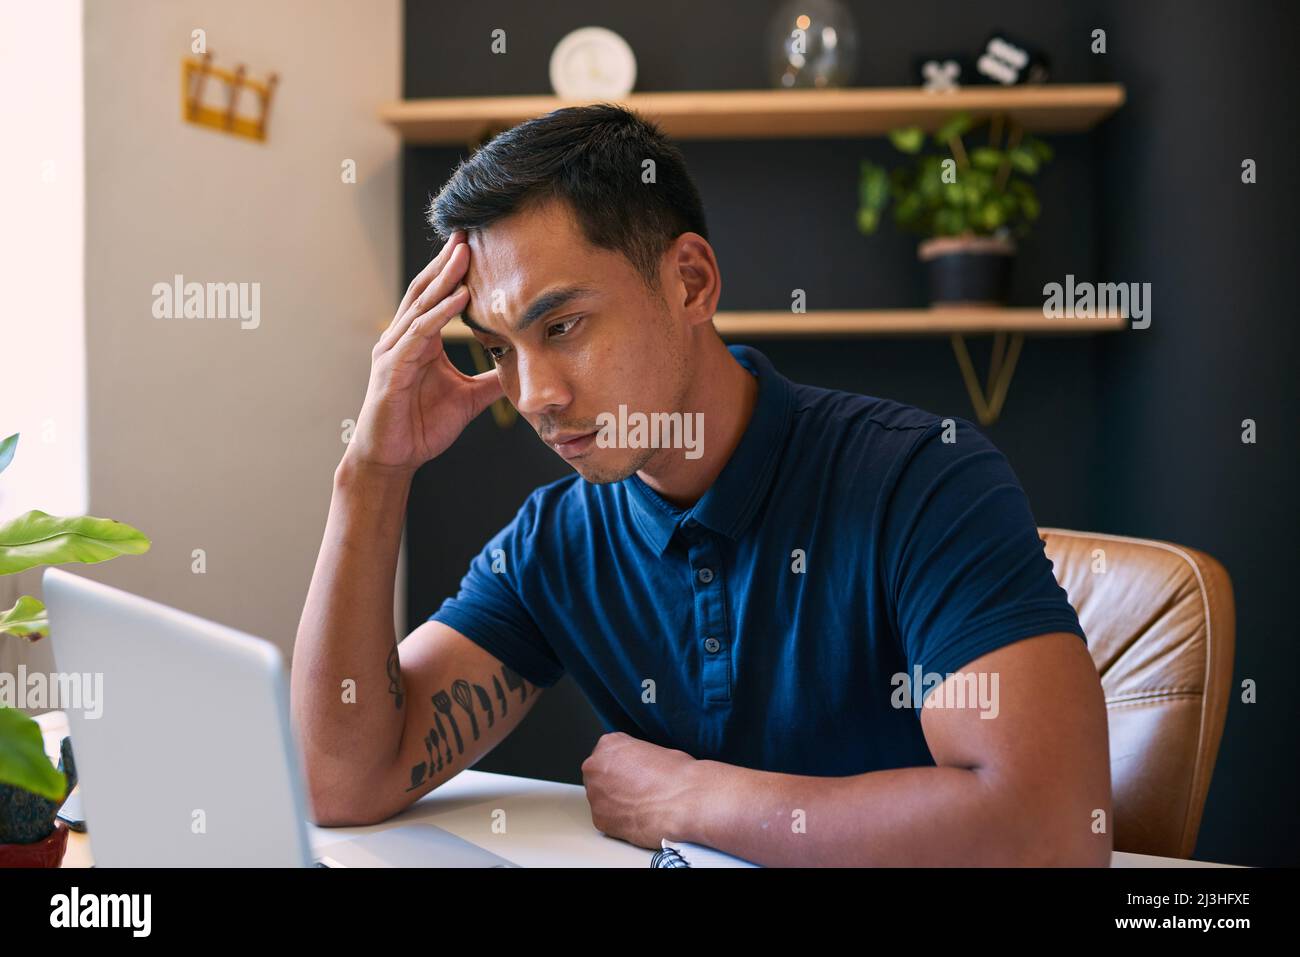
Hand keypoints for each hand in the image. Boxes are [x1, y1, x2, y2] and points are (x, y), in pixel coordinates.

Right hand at [346, 230, 502, 472]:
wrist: (393, 459)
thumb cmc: (421, 427)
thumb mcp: (468, 399)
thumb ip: (491, 381)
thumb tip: (521, 369)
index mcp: (420, 341)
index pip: (437, 297)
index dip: (454, 272)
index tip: (477, 245)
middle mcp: (404, 339)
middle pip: (426, 291)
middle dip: (447, 262)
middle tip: (468, 231)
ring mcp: (395, 351)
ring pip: (421, 306)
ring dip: (444, 279)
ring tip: (465, 254)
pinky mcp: (392, 369)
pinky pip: (418, 335)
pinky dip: (438, 315)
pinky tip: (458, 298)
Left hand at [581, 731, 700, 848]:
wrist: (686, 802)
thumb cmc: (677, 776)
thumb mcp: (654, 750)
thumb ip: (634, 758)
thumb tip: (635, 768)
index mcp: (608, 745)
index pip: (608, 753)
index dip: (624, 765)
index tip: (633, 772)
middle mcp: (595, 768)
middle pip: (599, 775)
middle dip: (614, 783)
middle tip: (637, 790)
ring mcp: (595, 795)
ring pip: (601, 798)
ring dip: (615, 802)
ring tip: (640, 804)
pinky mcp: (600, 820)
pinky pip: (606, 819)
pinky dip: (619, 820)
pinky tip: (638, 817)